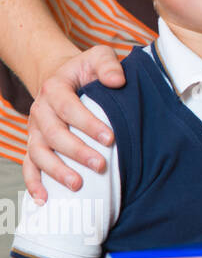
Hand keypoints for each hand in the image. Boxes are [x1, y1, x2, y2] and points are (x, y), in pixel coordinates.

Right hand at [22, 47, 125, 202]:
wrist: (61, 76)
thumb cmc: (85, 70)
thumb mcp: (98, 57)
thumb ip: (108, 65)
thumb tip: (117, 81)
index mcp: (55, 88)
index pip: (70, 108)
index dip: (88, 124)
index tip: (110, 138)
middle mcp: (40, 110)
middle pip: (54, 134)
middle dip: (77, 152)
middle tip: (101, 165)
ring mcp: (34, 129)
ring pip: (39, 153)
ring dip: (56, 171)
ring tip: (78, 185)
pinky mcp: (34, 143)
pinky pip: (29, 165)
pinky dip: (33, 183)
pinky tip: (44, 200)